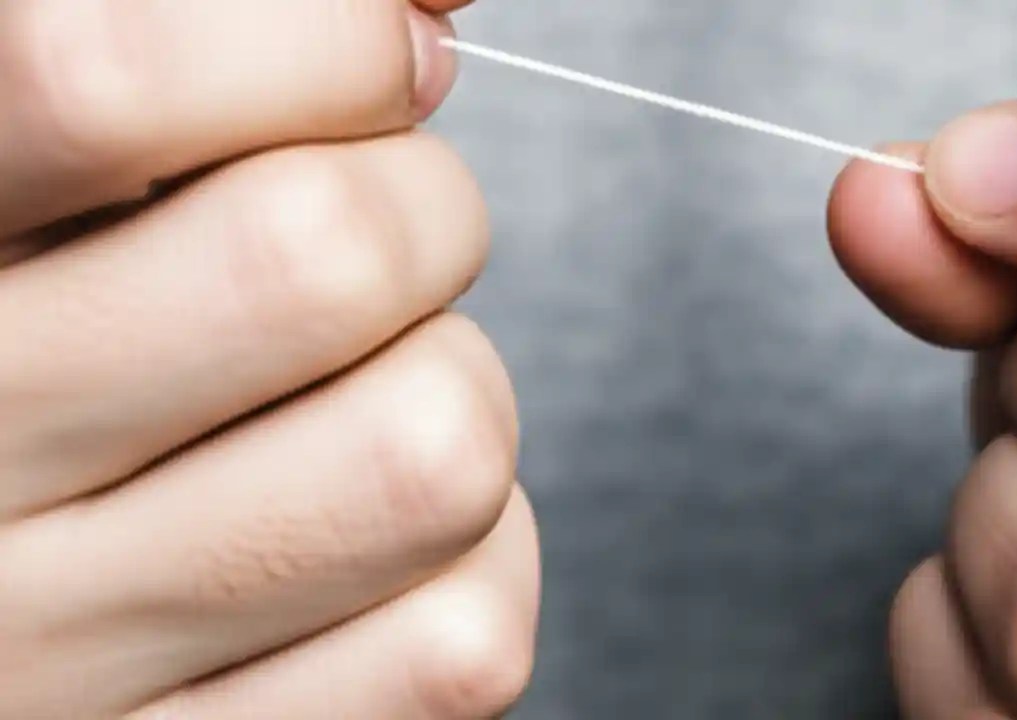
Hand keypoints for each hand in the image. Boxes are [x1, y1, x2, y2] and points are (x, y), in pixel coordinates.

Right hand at [0, 2, 538, 718]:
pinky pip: (460, 641)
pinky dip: (476, 564)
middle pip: (324, 259)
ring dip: (454, 399)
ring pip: (431, 458)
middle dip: (424, 216)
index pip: (103, 73)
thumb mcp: (78, 186)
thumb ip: (226, 56)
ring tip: (367, 404)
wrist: (11, 608)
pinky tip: (376, 552)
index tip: (380, 67)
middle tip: (379, 245)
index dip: (324, 44)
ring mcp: (64, 663)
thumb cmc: (73, 341)